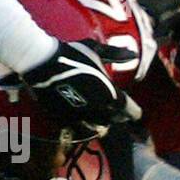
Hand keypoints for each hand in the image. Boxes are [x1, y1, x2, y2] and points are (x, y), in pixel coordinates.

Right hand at [21, 40, 141, 129]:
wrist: (43, 64)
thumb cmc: (72, 54)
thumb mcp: (95, 51)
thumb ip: (115, 55)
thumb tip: (132, 55)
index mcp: (110, 93)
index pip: (129, 110)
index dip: (134, 112)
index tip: (136, 113)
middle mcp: (99, 109)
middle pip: (114, 120)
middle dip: (117, 117)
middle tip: (118, 114)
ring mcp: (81, 117)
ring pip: (97, 127)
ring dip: (101, 123)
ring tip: (101, 119)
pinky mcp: (65, 120)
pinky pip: (78, 128)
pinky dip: (83, 126)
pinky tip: (82, 120)